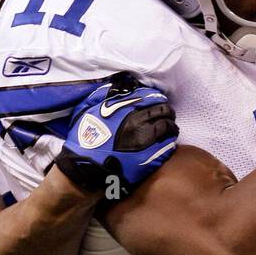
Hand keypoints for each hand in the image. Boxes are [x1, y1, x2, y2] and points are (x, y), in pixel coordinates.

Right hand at [53, 72, 179, 201]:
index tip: (159, 101)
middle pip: (164, 111)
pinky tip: (166, 143)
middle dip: (167, 112)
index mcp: (125, 109)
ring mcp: (146, 142)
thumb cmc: (84, 139)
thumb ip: (102, 95)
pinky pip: (167, 147)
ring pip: (169, 129)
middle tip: (168, 115)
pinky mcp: (149, 159)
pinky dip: (169, 143)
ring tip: (170, 129)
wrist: (85, 168)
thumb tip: (117, 86)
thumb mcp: (87, 109)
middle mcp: (138, 123)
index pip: (152, 97)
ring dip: (171, 127)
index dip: (157, 99)